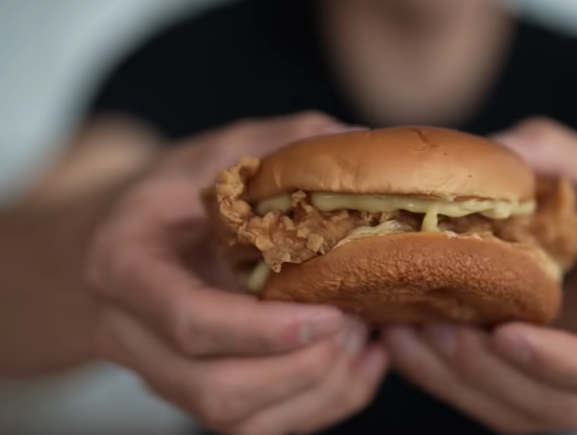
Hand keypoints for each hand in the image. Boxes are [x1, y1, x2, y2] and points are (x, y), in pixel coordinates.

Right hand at [85, 112, 387, 434]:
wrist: (140, 232)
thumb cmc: (181, 189)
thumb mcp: (223, 150)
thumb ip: (284, 144)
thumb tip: (362, 144)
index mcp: (124, 265)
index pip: (187, 320)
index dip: (262, 330)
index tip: (331, 314)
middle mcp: (129, 333)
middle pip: (212, 388)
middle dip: (300, 369)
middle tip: (358, 325)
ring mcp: (159, 372)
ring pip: (234, 420)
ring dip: (315, 393)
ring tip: (365, 342)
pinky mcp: (193, 391)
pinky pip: (255, 429)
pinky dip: (319, 407)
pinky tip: (360, 366)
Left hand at [382, 118, 576, 433]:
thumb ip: (556, 153)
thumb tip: (492, 149)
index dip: (568, 361)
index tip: (505, 334)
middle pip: (572, 403)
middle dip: (494, 372)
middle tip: (433, 330)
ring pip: (532, 415)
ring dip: (463, 384)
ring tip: (408, 339)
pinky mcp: (560, 396)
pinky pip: (508, 410)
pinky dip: (454, 387)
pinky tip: (410, 351)